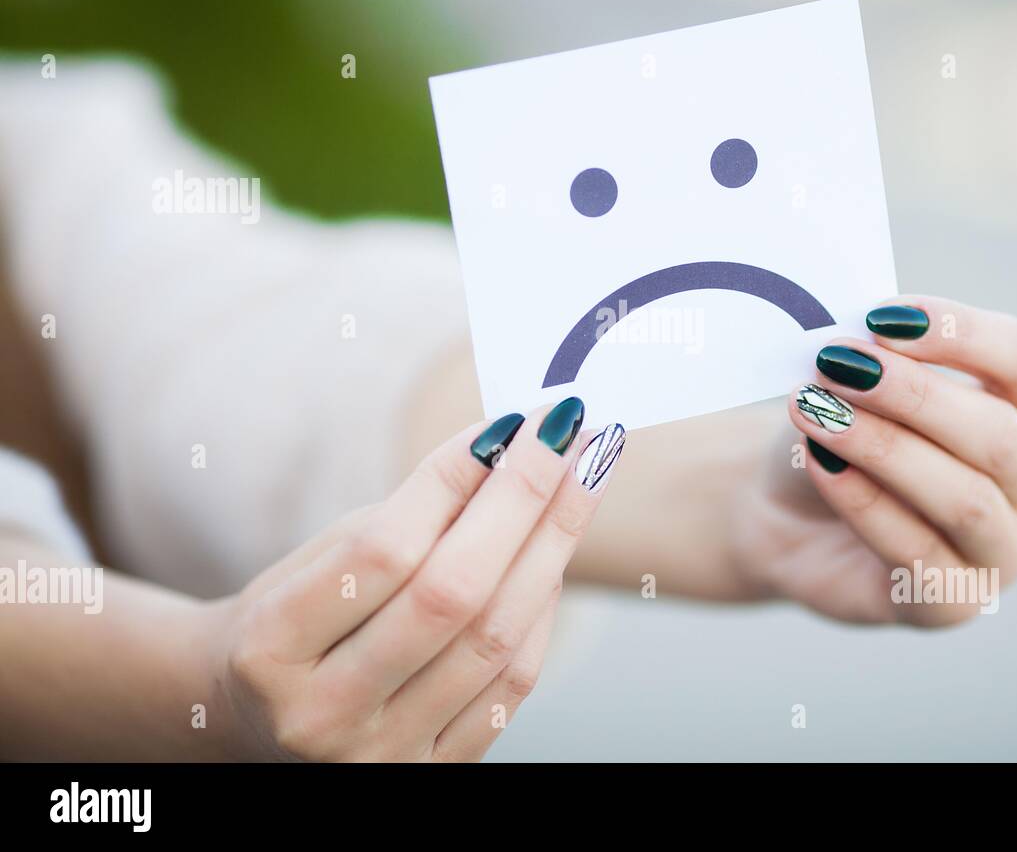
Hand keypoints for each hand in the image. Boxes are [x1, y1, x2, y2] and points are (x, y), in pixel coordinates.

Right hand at [206, 401, 624, 760]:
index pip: (384, 549)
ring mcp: (382, 755)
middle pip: (453, 594)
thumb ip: (402, 521)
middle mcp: (321, 714)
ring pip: (496, 639)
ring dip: (552, 546)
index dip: (454, 478)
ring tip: (581, 479)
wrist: (255, 722)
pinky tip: (554, 553)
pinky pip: (512, 685)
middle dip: (523, 499)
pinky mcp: (434, 773)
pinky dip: (542, 611)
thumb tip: (508, 452)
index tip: (508, 422)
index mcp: (269, 649)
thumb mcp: (314, 563)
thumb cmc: (290, 623)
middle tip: (567, 433)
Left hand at [730, 296, 1016, 625]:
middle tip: (838, 363)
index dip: (959, 332)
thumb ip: (873, 357)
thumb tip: (861, 343)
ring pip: (965, 498)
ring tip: (817, 410)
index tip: (880, 317)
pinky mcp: (953, 602)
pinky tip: (822, 464)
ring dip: (885, 447)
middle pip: (998, 433)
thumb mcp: (858, 383)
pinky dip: (865, 502)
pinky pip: (919, 554)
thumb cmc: (840, 432)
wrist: (783, 511)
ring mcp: (1005, 551)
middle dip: (914, 394)